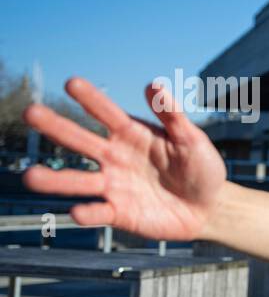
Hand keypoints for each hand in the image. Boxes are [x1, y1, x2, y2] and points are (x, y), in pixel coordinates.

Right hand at [22, 78, 227, 240]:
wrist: (209, 208)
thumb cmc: (201, 169)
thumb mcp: (192, 140)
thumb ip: (173, 117)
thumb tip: (154, 85)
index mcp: (132, 134)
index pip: (107, 113)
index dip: (91, 99)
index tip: (71, 83)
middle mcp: (115, 157)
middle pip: (81, 141)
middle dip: (56, 127)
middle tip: (30, 112)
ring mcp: (114, 185)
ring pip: (78, 180)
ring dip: (55, 180)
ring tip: (30, 177)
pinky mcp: (119, 213)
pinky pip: (99, 213)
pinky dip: (87, 213)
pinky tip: (77, 212)